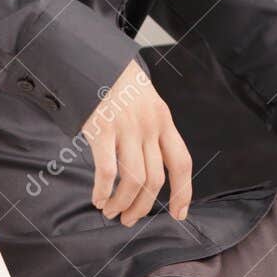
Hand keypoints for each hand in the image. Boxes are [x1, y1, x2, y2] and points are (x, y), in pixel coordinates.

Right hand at [81, 58, 193, 226]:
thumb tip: (151, 167)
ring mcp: (126, 127)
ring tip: (112, 212)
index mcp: (163, 119)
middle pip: (156, 179)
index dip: (183, 192)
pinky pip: (107, 171)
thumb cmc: (117, 82)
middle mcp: (149, 125)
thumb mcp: (146, 100)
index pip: (181, 161)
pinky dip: (103, 191)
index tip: (179, 214)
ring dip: (123, 204)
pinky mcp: (102, 129)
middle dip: (143, 206)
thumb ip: (152, 129)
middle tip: (129, 220)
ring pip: (134, 180)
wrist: (93, 56)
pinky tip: (98, 198)